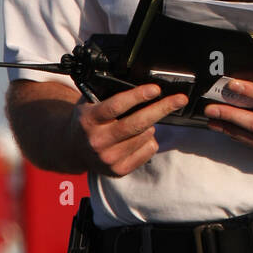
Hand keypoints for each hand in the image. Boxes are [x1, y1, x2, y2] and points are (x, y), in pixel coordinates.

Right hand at [68, 84, 188, 176]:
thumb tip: (139, 82)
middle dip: (162, 109)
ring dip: (151, 125)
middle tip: (179, 99)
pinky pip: (148, 150)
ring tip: (140, 122)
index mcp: (89, 119)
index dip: (137, 96)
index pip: (116, 106)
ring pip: (146, 136)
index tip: (156, 89)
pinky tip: (138, 138)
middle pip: (137, 123)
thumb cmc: (88, 120)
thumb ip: (108, 92)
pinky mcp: (118, 170)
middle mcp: (97, 140)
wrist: (73, 149)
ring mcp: (108, 158)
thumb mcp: (90, 102)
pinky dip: (149, 140)